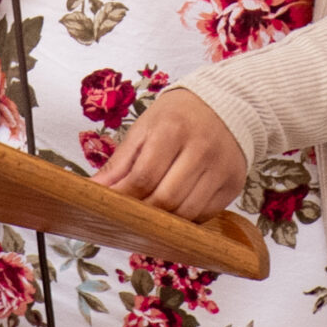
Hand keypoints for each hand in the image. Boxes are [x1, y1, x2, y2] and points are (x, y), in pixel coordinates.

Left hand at [94, 88, 248, 221]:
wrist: (224, 104)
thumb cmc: (176, 117)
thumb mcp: (143, 130)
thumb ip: (119, 163)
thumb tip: (93, 189)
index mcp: (173, 129)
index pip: (144, 177)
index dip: (124, 198)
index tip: (109, 207)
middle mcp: (201, 149)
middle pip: (166, 199)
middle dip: (143, 213)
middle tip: (128, 217)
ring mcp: (221, 169)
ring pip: (187, 213)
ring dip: (164, 221)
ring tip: (150, 216)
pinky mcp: (233, 184)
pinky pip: (205, 215)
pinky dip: (186, 219)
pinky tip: (174, 211)